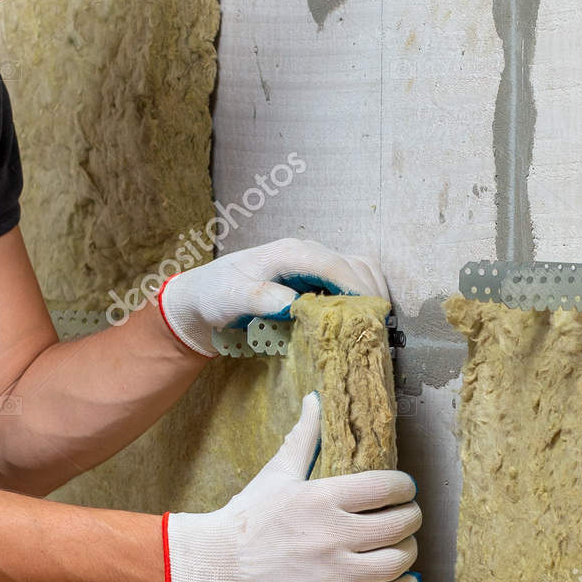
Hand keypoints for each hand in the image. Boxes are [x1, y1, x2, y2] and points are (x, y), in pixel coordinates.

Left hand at [156, 238, 388, 356]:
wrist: (205, 297)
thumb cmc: (218, 295)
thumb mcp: (232, 298)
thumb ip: (261, 297)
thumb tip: (293, 303)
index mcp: (288, 253)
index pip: (334, 265)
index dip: (356, 289)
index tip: (370, 315)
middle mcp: (306, 252)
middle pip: (354, 266)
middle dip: (369, 295)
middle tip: (376, 328)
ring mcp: (314, 262)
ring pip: (360, 269)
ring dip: (371, 294)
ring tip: (373, 324)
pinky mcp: (317, 276)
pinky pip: (351, 278)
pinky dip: (363, 295)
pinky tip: (361, 318)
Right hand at [164, 392, 421, 581]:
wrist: (218, 564)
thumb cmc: (250, 516)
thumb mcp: (278, 472)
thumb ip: (305, 436)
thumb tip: (316, 399)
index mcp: (322, 497)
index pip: (389, 487)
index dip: (404, 488)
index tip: (402, 491)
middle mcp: (333, 534)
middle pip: (402, 524)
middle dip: (410, 518)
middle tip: (403, 518)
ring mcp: (334, 573)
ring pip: (398, 561)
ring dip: (407, 552)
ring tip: (399, 547)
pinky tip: (400, 581)